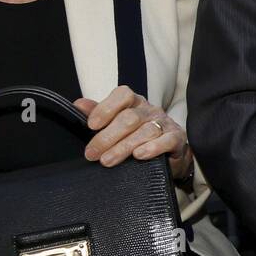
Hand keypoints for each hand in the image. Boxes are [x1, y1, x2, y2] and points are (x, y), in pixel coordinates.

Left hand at [74, 85, 190, 177]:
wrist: (167, 156)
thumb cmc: (136, 137)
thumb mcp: (114, 124)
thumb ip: (98, 114)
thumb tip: (78, 104)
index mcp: (134, 102)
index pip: (122, 95)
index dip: (106, 108)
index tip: (91, 125)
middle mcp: (150, 110)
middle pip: (130, 117)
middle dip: (108, 137)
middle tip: (92, 154)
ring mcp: (165, 123)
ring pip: (145, 131)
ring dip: (124, 147)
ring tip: (107, 161)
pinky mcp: (177, 138)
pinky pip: (166, 140)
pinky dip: (152, 148)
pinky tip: (139, 155)